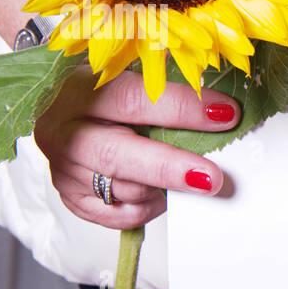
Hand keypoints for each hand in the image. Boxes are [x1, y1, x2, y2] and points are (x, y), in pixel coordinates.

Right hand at [34, 66, 240, 228]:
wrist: (64, 114)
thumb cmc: (104, 91)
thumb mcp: (125, 73)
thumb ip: (163, 84)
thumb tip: (217, 98)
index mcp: (75, 90)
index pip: (131, 99)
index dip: (181, 108)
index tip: (225, 114)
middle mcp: (62, 131)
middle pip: (117, 156)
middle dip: (169, 168)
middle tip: (211, 177)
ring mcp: (64, 169)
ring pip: (123, 189)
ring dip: (164, 187)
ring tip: (190, 174)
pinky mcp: (72, 199)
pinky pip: (120, 214)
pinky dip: (149, 206)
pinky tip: (160, 191)